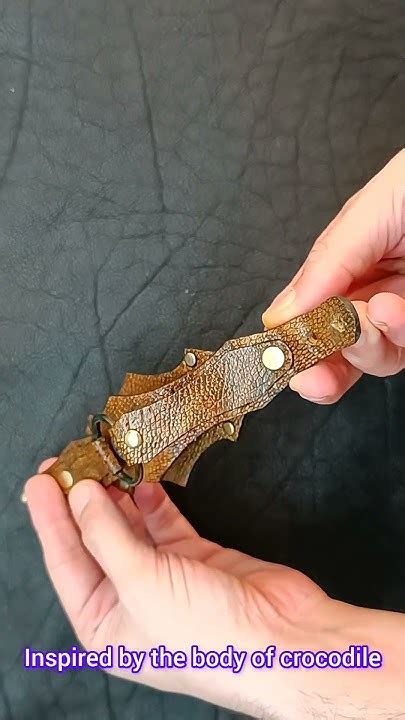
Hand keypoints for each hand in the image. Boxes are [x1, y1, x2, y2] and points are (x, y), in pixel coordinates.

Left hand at [26, 461, 404, 718]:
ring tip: (106, 462)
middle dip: (84, 503)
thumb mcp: (141, 583)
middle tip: (72, 461)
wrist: (283, 638)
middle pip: (97, 541)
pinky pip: (165, 523)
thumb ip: (106, 534)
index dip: (50, 519)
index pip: (66, 562)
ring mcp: (165, 577)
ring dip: (120, 496)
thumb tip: (80, 495)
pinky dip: (154, 501)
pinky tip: (144, 481)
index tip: (40, 480)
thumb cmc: (206, 633)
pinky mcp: (196, 556)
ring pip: (131, 527)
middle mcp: (130, 601)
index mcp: (105, 625)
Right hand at [263, 149, 404, 402]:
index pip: (309, 315)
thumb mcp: (368, 214)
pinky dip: (396, 335)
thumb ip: (326, 264)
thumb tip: (280, 315)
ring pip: (376, 357)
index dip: (293, 343)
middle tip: (313, 377)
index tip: (280, 360)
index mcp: (349, 266)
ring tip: (375, 310)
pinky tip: (391, 311)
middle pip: (339, 350)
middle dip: (323, 367)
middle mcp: (375, 293)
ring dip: (366, 345)